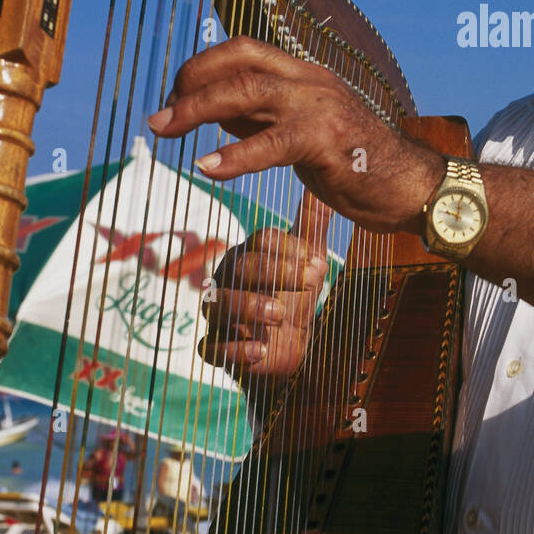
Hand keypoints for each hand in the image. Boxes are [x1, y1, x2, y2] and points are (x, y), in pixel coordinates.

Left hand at [146, 36, 445, 234]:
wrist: (415, 188)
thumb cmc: (361, 166)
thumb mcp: (304, 136)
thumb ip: (264, 121)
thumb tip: (217, 116)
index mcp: (306, 76)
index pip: (244, 50)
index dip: (202, 67)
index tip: (173, 97)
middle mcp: (312, 82)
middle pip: (239, 62)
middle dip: (190, 84)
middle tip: (158, 117)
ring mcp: (322, 107)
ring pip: (248, 91)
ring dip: (198, 108)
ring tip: (165, 130)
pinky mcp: (329, 141)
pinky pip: (272, 143)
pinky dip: (235, 155)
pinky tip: (207, 167)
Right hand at [200, 224, 327, 381]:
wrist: (287, 346)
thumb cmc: (293, 295)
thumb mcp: (309, 259)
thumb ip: (313, 223)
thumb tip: (321, 182)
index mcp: (250, 253)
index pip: (263, 239)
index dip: (291, 249)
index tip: (319, 265)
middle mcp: (228, 279)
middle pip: (241, 266)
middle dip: (276, 272)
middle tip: (310, 284)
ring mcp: (219, 313)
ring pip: (218, 304)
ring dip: (250, 308)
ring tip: (280, 315)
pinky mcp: (217, 348)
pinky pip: (211, 348)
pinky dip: (235, 350)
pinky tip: (259, 350)